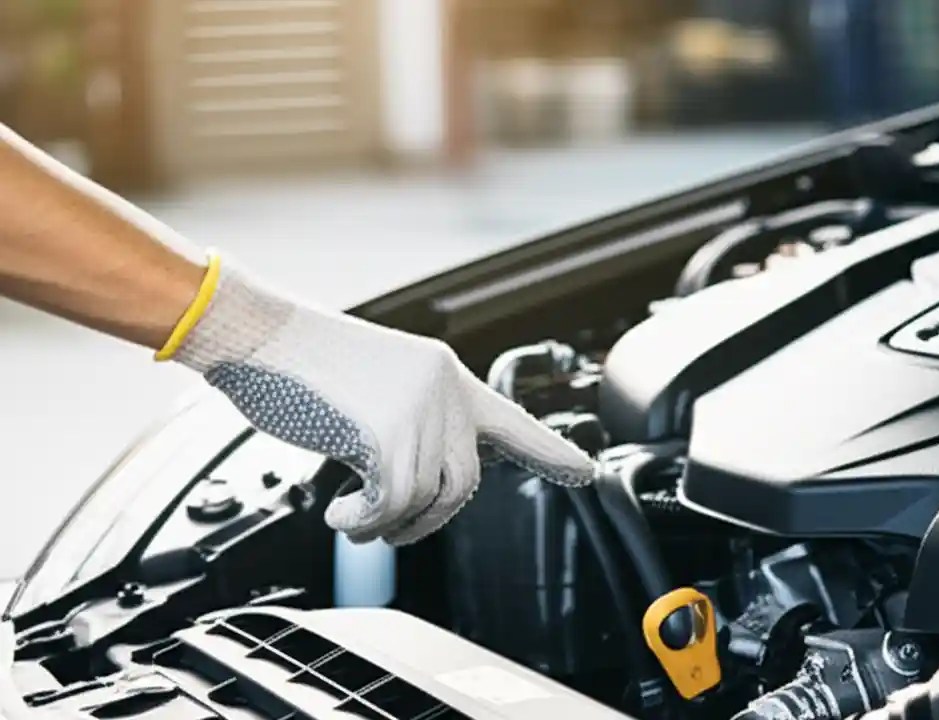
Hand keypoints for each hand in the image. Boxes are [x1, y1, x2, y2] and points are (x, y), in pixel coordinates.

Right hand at [171, 255, 595, 544]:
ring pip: (430, 498)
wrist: (254, 334)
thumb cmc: (302, 364)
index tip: (585, 471)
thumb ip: (413, 427)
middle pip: (465, 481)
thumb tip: (427, 485)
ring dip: (391, 524)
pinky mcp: (385, 434)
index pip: (512, 419)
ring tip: (357, 517)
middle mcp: (443, 390)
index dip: (549, 451)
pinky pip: (391, 505)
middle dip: (429, 518)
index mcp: (445, 375)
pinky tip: (339, 512)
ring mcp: (418, 411)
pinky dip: (362, 522)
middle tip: (389, 526)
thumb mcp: (376, 389)